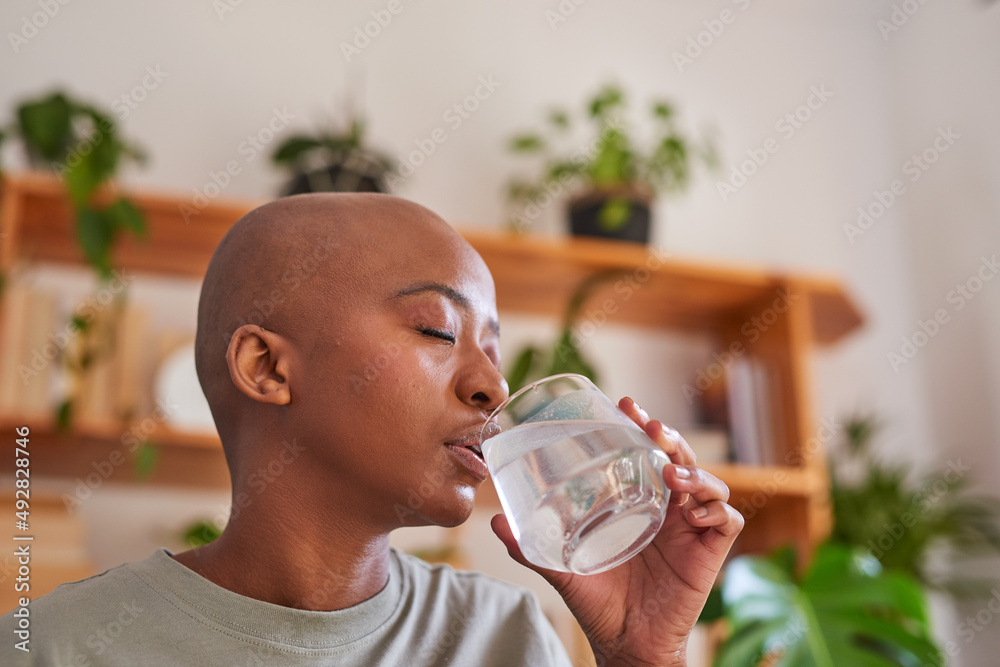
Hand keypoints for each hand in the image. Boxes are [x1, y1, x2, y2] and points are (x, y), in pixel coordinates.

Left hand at [490, 396, 743, 665]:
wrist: (626, 645)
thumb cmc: (599, 604)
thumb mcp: (561, 569)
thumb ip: (530, 546)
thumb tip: (494, 521)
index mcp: (638, 502)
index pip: (644, 452)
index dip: (639, 425)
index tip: (625, 405)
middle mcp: (667, 509)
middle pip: (678, 458)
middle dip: (668, 437)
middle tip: (650, 427)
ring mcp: (691, 529)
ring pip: (706, 482)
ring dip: (693, 469)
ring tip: (670, 472)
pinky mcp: (710, 552)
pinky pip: (726, 520)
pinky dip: (716, 508)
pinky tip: (697, 510)